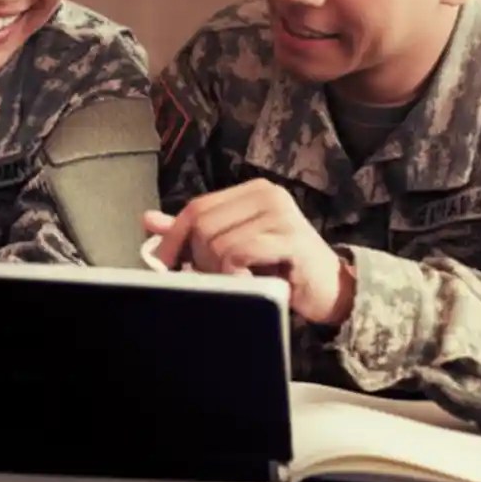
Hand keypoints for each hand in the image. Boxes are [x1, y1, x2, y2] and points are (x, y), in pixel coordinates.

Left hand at [142, 179, 355, 324]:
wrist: (331, 290)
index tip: (165, 265)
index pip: (196, 208)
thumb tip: (150, 220)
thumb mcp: (235, 247)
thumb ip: (195, 232)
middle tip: (216, 279)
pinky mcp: (290, 239)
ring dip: (218, 272)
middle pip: (201, 223)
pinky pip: (237, 254)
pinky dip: (234, 276)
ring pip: (215, 241)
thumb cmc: (282, 268)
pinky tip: (250, 284)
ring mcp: (280, 214)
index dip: (174, 238)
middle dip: (197, 259)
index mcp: (252, 191)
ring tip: (239, 281)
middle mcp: (267, 195)